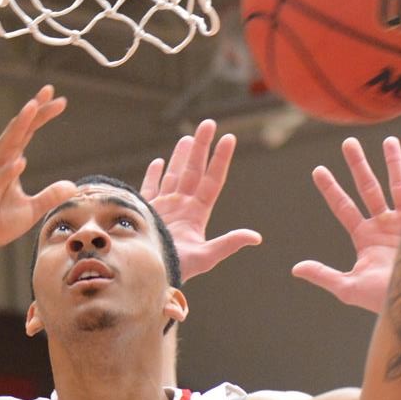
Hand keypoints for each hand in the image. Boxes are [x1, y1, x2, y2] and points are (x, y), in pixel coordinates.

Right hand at [0, 85, 75, 263]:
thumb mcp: (30, 211)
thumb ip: (50, 196)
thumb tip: (72, 186)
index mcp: (5, 162)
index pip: (25, 133)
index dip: (41, 115)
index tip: (58, 99)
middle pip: (16, 132)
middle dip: (33, 112)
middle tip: (49, 93)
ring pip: (3, 149)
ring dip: (18, 129)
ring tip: (32, 111)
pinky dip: (6, 172)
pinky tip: (19, 162)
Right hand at [140, 119, 260, 282]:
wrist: (147, 275)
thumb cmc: (177, 269)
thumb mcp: (206, 257)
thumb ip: (228, 244)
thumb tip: (256, 237)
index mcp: (197, 214)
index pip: (212, 180)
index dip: (220, 159)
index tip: (229, 138)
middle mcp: (181, 207)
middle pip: (193, 170)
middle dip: (200, 147)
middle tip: (208, 124)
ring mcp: (163, 208)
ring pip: (174, 175)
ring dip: (181, 156)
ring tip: (188, 137)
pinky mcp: (144, 211)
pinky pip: (150, 189)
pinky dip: (154, 175)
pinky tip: (159, 162)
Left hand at [291, 136, 400, 313]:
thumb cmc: (381, 300)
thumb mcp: (347, 287)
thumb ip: (323, 275)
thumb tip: (296, 268)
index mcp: (364, 238)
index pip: (343, 206)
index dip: (330, 188)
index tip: (318, 170)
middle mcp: (382, 226)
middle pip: (366, 188)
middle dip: (357, 166)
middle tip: (347, 143)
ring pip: (392, 185)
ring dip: (387, 162)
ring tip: (383, 139)